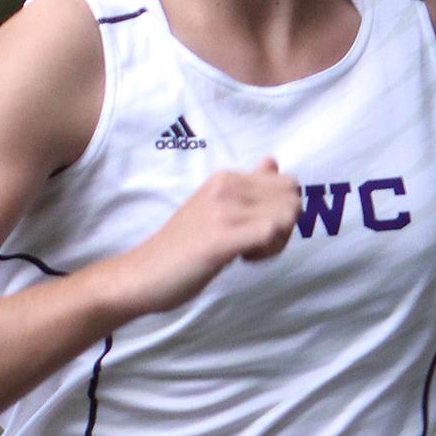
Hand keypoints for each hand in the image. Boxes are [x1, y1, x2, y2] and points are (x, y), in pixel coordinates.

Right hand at [107, 157, 300, 315]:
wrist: (143, 273)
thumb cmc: (181, 246)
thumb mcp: (215, 206)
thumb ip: (247, 185)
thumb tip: (272, 162)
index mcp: (226, 177)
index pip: (287, 183)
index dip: (283, 210)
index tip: (259, 229)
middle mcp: (226, 186)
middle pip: (292, 198)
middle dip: (286, 225)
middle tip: (257, 244)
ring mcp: (223, 210)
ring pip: (286, 215)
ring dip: (277, 241)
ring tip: (248, 252)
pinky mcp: (222, 237)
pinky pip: (271, 233)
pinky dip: (268, 251)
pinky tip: (244, 259)